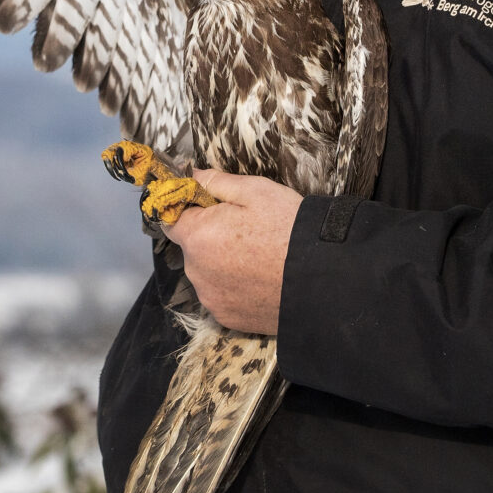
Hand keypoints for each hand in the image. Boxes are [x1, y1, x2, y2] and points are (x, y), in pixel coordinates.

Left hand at [165, 169, 301, 334]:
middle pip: (192, 248)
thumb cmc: (288, 229)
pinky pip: (222, 296)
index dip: (189, 210)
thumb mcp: (255, 190)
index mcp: (197, 236)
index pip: (171, 218)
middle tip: (246, 231)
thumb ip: (215, 182)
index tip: (210, 207)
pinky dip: (235, 288)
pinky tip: (260, 279)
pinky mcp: (227, 317)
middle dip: (210, 237)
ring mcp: (211, 298)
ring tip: (258, 258)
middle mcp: (196, 271)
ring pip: (207, 273)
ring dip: (222, 265)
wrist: (321, 279)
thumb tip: (191, 175)